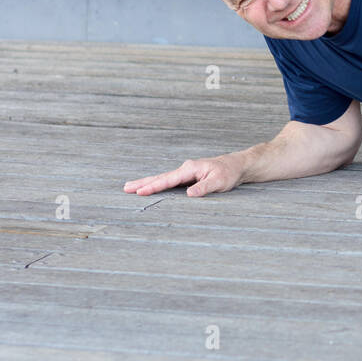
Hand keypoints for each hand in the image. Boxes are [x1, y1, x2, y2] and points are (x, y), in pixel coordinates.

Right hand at [123, 155, 243, 197]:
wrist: (236, 166)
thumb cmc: (229, 173)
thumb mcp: (219, 182)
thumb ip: (204, 187)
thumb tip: (188, 195)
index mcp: (190, 169)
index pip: (168, 180)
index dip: (154, 187)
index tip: (140, 191)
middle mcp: (185, 169)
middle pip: (160, 177)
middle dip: (143, 183)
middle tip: (125, 188)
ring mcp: (185, 172)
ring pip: (163, 179)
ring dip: (147, 183)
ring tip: (131, 188)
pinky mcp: (188, 176)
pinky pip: (169, 181)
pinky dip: (158, 184)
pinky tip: (150, 188)